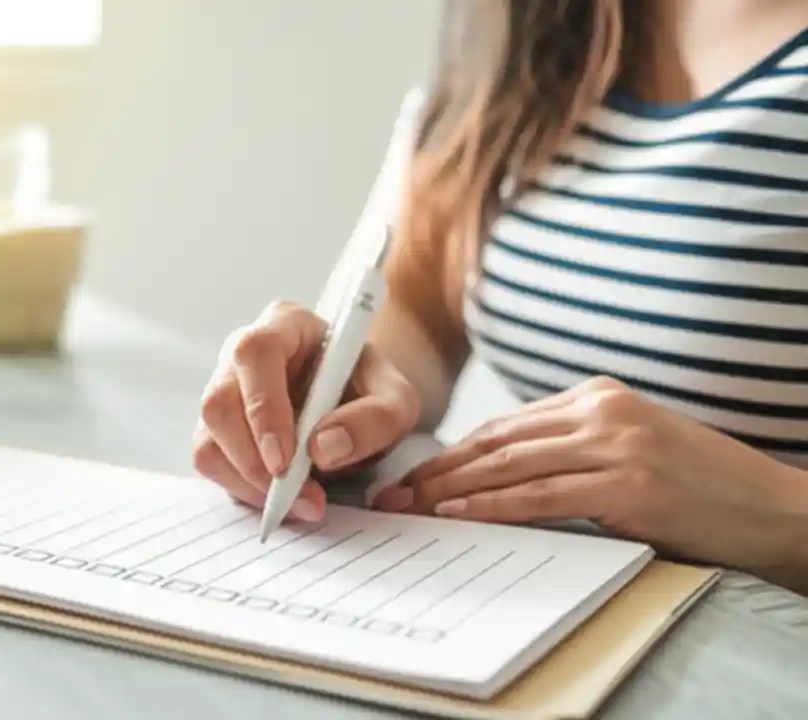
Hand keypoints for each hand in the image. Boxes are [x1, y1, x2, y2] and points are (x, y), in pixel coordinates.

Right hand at [193, 301, 420, 522]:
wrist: (358, 405)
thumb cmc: (370, 391)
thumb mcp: (396, 402)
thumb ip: (374, 419)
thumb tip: (323, 448)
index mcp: (284, 325)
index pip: (255, 353)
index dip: (263, 407)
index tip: (286, 460)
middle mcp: (241, 354)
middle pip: (219, 402)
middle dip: (253, 459)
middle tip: (295, 496)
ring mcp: (223, 391)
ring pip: (208, 439)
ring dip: (247, 481)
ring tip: (297, 503)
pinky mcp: (217, 429)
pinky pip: (211, 461)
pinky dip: (241, 489)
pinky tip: (279, 498)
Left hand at [380, 376, 807, 577]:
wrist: (771, 507)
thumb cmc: (698, 486)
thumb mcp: (629, 450)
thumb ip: (571, 451)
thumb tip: (498, 476)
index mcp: (598, 396)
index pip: (504, 425)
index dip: (452, 452)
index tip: (413, 474)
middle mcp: (601, 410)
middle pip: (496, 440)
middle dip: (437, 469)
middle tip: (392, 492)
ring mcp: (615, 443)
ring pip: (509, 464)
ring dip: (450, 488)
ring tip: (409, 506)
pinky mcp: (627, 482)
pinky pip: (540, 494)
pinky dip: (492, 504)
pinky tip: (458, 513)